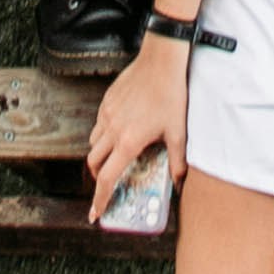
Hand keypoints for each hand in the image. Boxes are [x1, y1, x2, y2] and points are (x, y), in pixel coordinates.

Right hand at [86, 30, 189, 218]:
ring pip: (93, 143)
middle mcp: (112, 130)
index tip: (95, 213)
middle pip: (93, 163)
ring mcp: (107, 114)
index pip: (106, 179)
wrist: (161, 60)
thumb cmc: (171, 95)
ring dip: (100, 155)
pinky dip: (103, 134)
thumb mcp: (178, 132)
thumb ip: (177, 161)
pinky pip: (98, 124)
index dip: (99, 199)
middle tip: (107, 185)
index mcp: (128, 142)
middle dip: (98, 177)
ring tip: (115, 158)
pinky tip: (119, 132)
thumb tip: (180, 184)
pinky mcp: (107, 101)